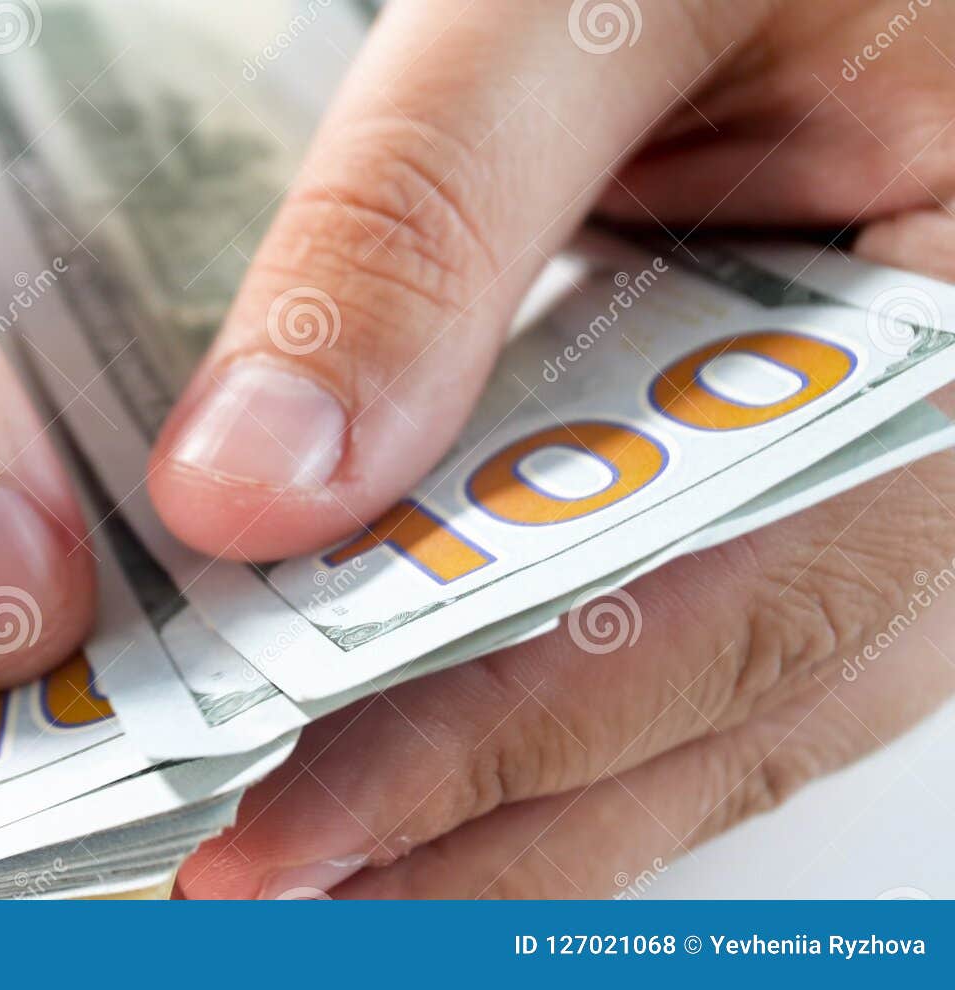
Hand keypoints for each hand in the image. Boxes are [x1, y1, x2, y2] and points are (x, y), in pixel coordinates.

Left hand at [169, 0, 954, 896]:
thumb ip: (430, 217)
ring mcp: (884, 458)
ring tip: (304, 853)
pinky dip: (535, 688)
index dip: (506, 737)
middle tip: (259, 878)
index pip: (742, 602)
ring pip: (711, 689)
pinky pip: (686, 609)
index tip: (297, 822)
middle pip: (724, 695)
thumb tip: (258, 478)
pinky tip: (405, 725)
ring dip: (499, 792)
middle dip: (478, 813)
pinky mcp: (790, 451)